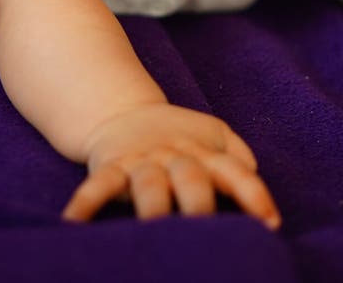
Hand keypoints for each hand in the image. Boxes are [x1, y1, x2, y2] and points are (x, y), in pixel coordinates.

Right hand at [61, 103, 281, 228]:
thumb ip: (238, 159)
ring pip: (148, 184)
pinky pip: (98, 185)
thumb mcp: (213, 136)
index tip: (270, 223)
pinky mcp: (110, 166)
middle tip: (206, 230)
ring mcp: (141, 161)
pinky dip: (85, 203)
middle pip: (191, 177)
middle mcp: (174, 155)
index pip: (234, 171)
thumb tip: (262, 192)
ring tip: (155, 229)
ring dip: (152, 205)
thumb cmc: (177, 136)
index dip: (253, 194)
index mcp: (203, 151)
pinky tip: (72, 225)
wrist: (122, 112)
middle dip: (199, 202)